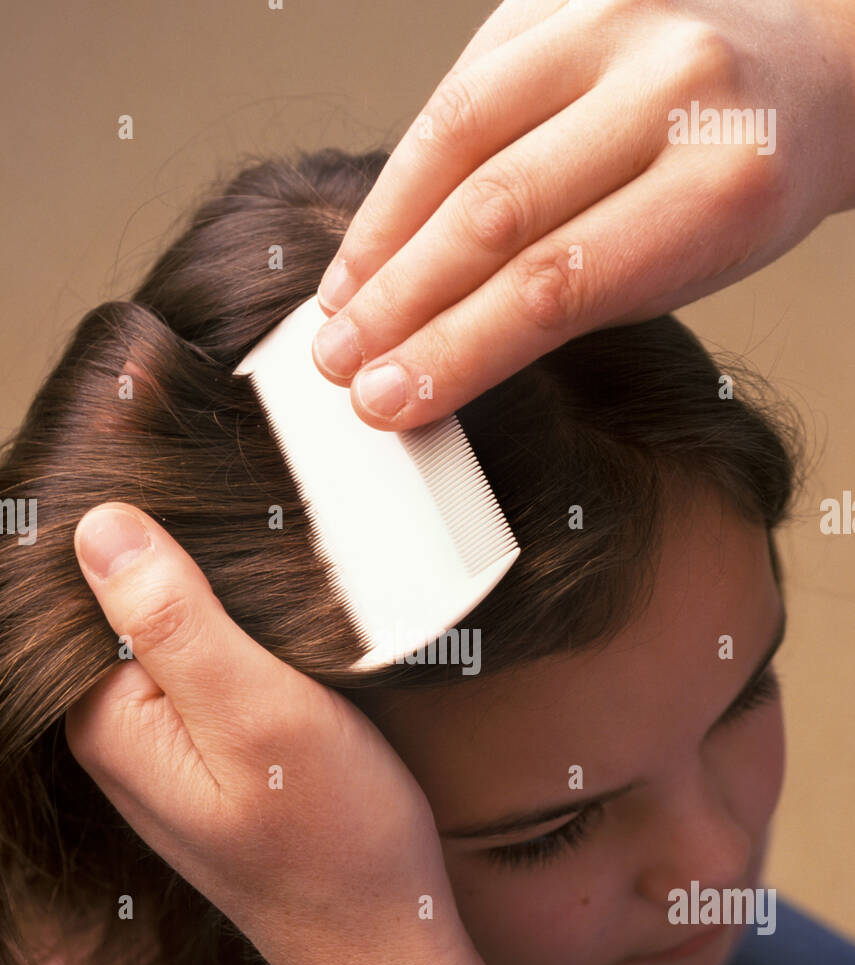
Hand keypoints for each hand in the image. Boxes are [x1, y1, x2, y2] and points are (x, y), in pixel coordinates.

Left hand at [64, 504, 463, 964]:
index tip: (236, 547)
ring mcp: (164, 751)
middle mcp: (119, 736)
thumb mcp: (259, 712)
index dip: (160, 540)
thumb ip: (174, 621)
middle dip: (200, 574)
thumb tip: (98, 525)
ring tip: (296, 626)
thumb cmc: (334, 839)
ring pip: (179, 635)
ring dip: (232, 610)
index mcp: (108, 719)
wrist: (385, 944)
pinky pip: (209, 672)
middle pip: (136, 606)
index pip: (94, 584)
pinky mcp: (209, 759)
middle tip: (279, 588)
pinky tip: (294, 656)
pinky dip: (249, 647)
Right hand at [311, 0, 854, 427]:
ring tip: (341, 306)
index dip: (456, 349)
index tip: (391, 400)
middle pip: (496, 211)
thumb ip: (567, 303)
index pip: (555, 285)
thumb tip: (433, 356)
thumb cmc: (741, 191)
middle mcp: (672, 84)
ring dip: (384, 236)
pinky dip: (407, 171)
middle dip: (403, 300)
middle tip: (344, 361)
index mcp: (723, 181)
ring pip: (461, 136)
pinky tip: (376, 236)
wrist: (803, 77)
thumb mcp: (684, 273)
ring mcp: (616, 20)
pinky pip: (462, 87)